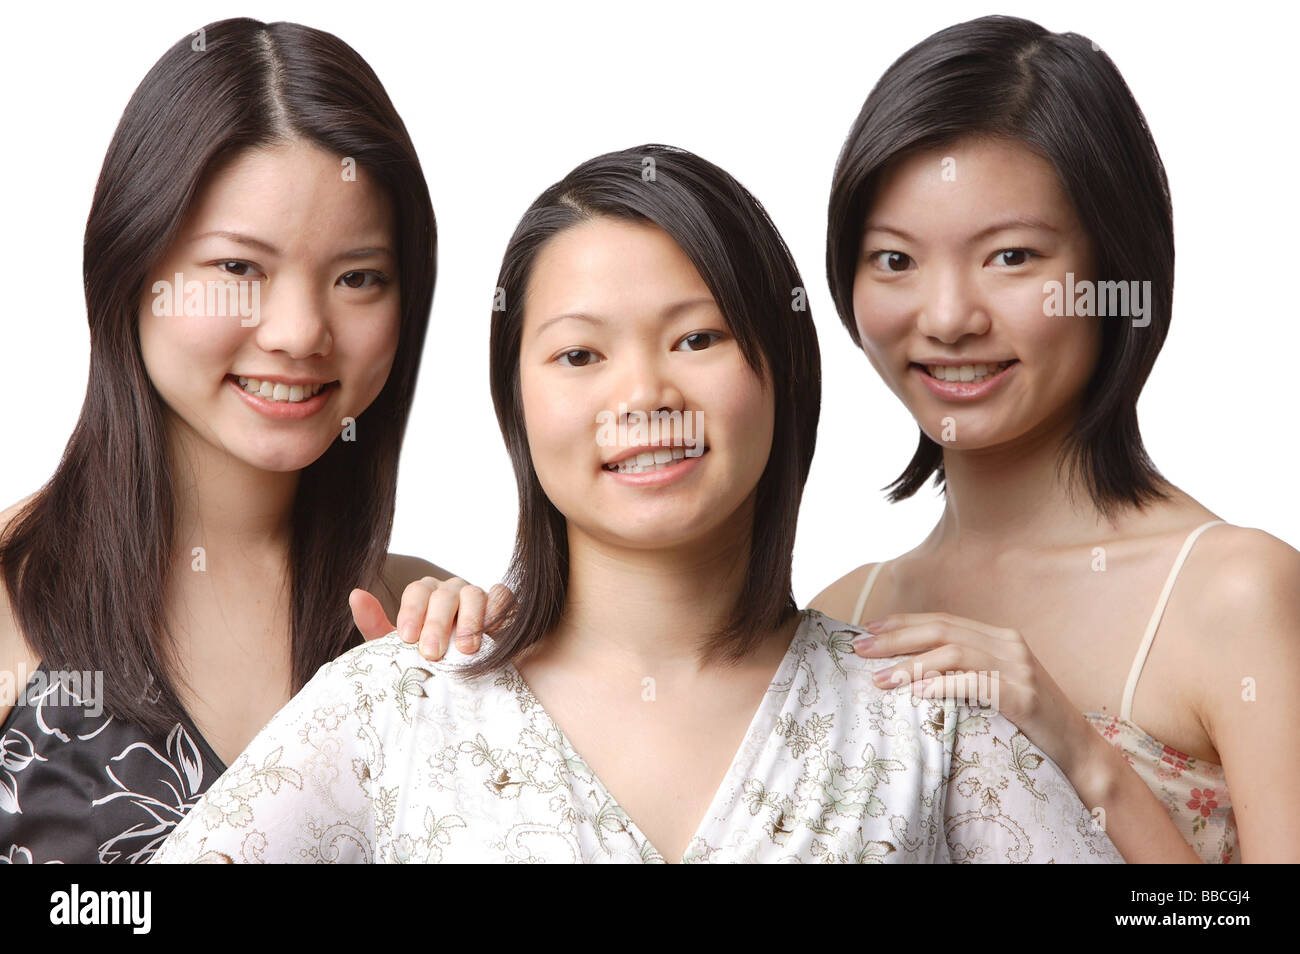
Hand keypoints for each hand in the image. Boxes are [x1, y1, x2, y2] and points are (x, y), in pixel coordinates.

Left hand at [350, 577, 511, 660]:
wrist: (466, 678)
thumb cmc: (431, 662)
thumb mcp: (398, 648)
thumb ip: (375, 623)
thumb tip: (355, 594)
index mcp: (425, 596)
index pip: (417, 591)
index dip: (411, 612)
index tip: (406, 638)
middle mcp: (451, 591)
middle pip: (443, 594)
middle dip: (436, 624)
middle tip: (431, 653)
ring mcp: (478, 596)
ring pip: (473, 594)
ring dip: (468, 621)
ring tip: (465, 649)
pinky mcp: (503, 605)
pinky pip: (502, 596)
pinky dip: (497, 610)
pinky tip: (492, 633)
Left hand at [854, 612, 1095, 774]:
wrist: (1078, 750)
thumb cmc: (1028, 721)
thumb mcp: (994, 686)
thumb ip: (962, 670)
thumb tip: (909, 670)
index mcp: (999, 637)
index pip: (942, 620)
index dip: (903, 622)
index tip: (868, 630)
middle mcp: (1009, 644)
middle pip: (941, 630)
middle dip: (895, 638)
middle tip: (860, 649)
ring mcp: (1019, 668)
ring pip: (953, 653)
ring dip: (910, 665)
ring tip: (881, 679)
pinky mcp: (1024, 696)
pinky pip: (975, 683)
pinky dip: (942, 685)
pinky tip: (917, 694)